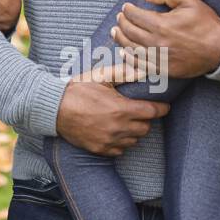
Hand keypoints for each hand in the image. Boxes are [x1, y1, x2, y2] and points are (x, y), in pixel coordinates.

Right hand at [55, 70, 169, 156]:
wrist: (55, 108)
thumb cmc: (78, 90)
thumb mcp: (101, 77)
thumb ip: (124, 73)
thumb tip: (143, 69)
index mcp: (122, 108)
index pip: (153, 112)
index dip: (161, 108)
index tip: (164, 106)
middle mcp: (119, 127)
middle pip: (146, 128)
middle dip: (145, 119)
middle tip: (137, 111)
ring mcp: (110, 140)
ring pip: (134, 140)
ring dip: (133, 131)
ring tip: (123, 121)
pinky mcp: (100, 149)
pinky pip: (120, 150)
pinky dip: (120, 142)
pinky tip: (112, 132)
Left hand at [110, 0, 219, 79]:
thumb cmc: (206, 23)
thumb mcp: (189, 0)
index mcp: (162, 24)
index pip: (135, 16)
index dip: (128, 10)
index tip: (126, 7)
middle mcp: (158, 42)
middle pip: (130, 31)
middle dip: (122, 22)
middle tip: (119, 18)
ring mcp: (160, 58)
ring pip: (132, 48)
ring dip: (120, 39)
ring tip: (115, 32)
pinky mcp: (165, 70)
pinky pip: (141, 65)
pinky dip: (130, 58)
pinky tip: (124, 52)